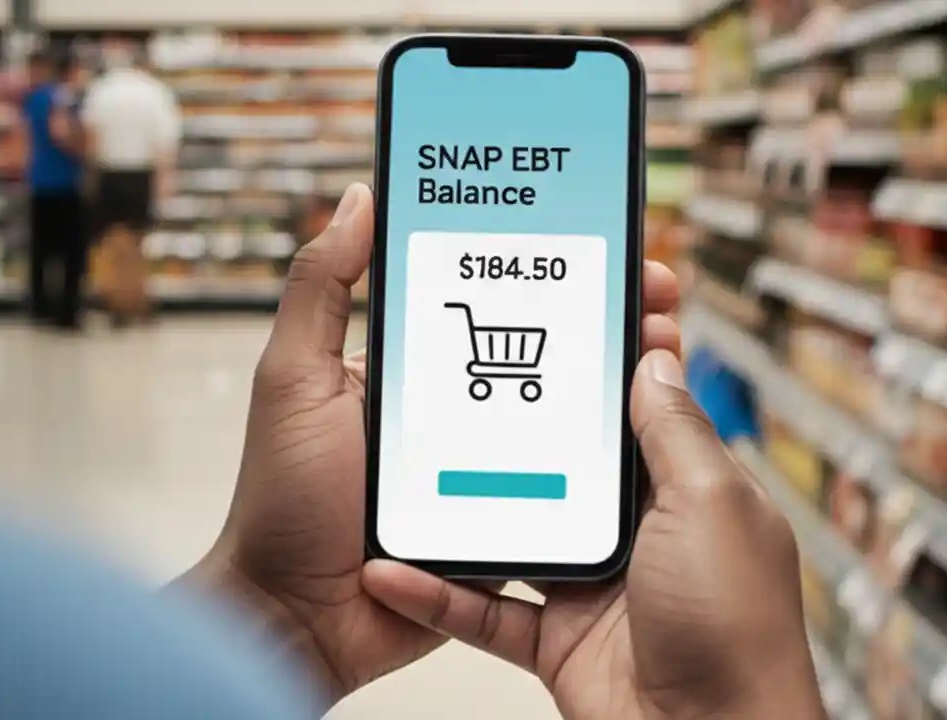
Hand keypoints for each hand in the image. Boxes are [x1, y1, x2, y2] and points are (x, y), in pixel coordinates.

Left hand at [179, 182, 685, 712]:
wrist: (298, 620)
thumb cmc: (283, 504)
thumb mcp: (293, 378)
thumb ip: (321, 288)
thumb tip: (359, 197)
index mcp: (413, 370)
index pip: (491, 303)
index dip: (547, 270)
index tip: (597, 242)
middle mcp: (456, 411)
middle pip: (543, 354)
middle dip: (605, 320)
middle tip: (654, 297)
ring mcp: (483, 467)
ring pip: (564, 417)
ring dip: (618, 385)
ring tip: (662, 349)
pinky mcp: (503, 519)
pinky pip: (562, 486)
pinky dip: (604, 462)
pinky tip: (644, 431)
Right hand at [363, 350, 826, 719]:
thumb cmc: (735, 628)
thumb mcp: (710, 503)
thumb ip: (673, 432)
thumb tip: (654, 356)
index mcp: (683, 487)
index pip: (639, 404)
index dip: (609, 353)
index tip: (567, 303)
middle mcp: (635, 528)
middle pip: (563, 458)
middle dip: (516, 418)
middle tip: (463, 364)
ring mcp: (590, 583)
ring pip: (510, 528)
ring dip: (458, 506)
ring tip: (407, 461)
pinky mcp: (551, 636)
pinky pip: (481, 608)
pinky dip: (436, 591)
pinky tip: (393, 568)